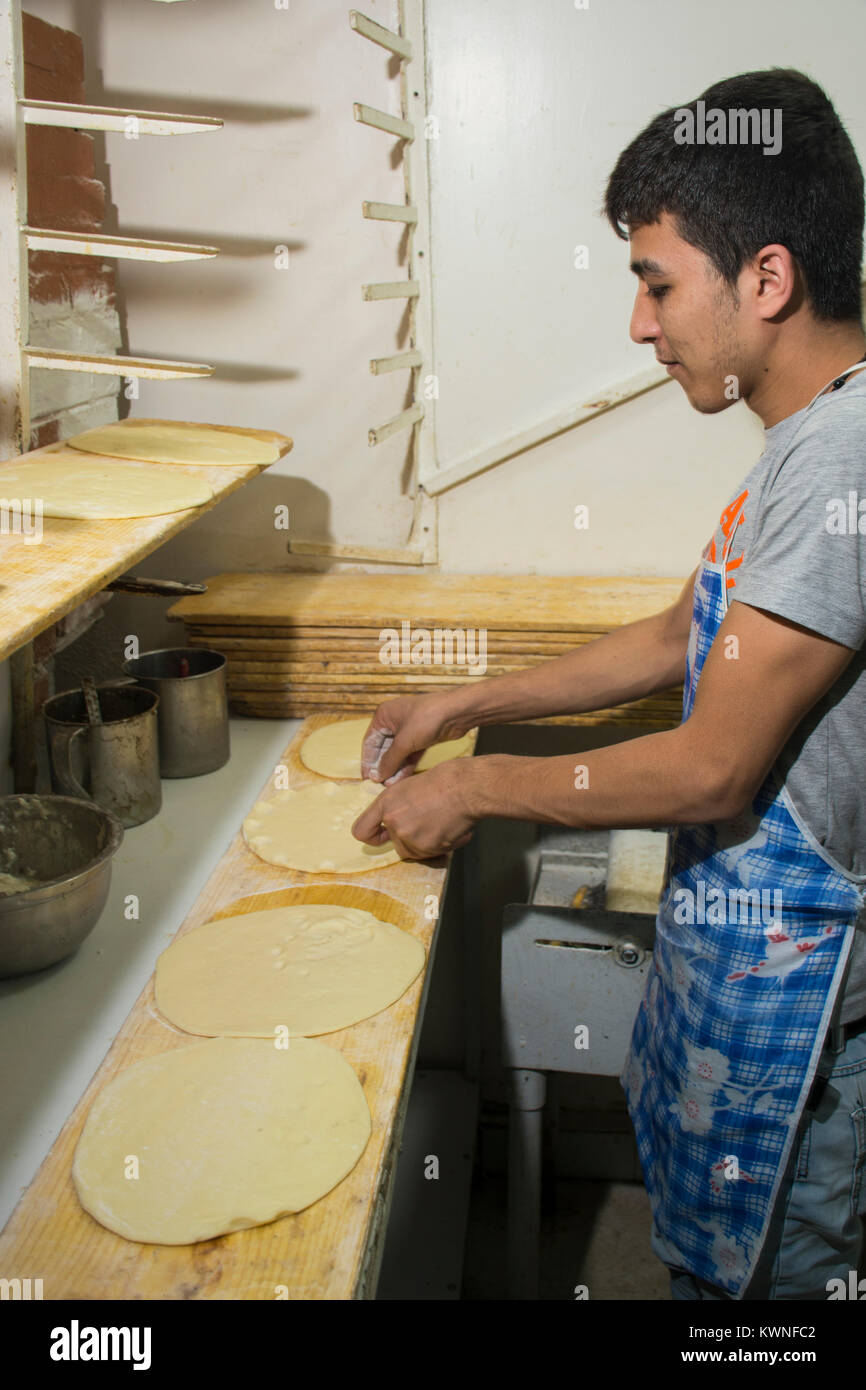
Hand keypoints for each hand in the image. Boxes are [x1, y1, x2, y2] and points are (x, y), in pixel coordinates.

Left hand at [352, 758, 476, 859]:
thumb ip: (397, 807)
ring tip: (443, 824)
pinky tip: (453, 829)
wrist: (466, 787)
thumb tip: (396, 824)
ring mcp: (410, 837)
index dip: (373, 837)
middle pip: (396, 845)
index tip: (383, 836)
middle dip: (411, 839)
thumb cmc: (444, 780)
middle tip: (429, 824)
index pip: (361, 831)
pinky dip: (443, 846)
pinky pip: (433, 855)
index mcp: (386, 804)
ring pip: (415, 852)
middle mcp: (393, 823)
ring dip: (428, 844)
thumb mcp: (409, 787)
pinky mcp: (427, 848)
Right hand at [359, 694, 471, 783]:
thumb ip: (389, 760)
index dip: (368, 761)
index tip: (367, 778)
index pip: (370, 741)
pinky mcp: (422, 738)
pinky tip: (401, 780)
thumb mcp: (404, 741)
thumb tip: (377, 776)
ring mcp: (409, 730)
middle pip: (384, 748)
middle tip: (379, 784)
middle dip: (383, 766)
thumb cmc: (427, 718)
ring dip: (394, 769)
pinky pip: (410, 754)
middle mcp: (395, 721)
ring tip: (389, 786)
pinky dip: (406, 765)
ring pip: (398, 753)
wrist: (457, 713)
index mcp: (384, 715)